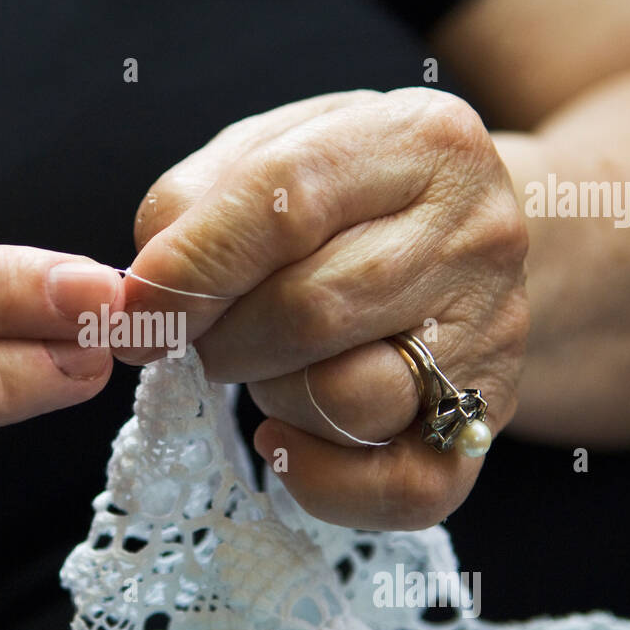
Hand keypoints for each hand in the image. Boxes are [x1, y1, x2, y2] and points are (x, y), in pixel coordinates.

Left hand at [120, 89, 528, 530]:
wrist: (466, 239)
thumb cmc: (348, 197)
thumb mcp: (274, 151)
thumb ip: (195, 199)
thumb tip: (146, 292)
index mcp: (420, 140)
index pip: (288, 200)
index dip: (193, 264)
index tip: (136, 306)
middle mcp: (476, 235)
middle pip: (312, 310)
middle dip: (221, 337)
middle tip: (195, 336)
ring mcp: (494, 335)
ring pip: (350, 399)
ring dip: (270, 394)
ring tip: (263, 363)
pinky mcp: (488, 420)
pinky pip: (402, 489)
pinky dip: (317, 480)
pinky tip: (281, 439)